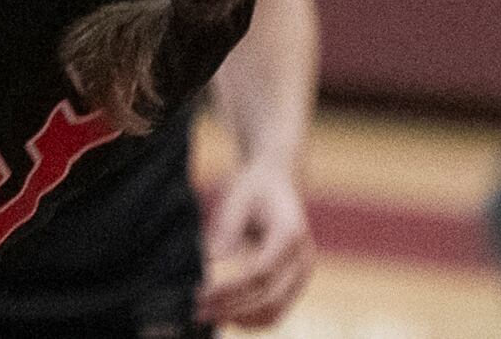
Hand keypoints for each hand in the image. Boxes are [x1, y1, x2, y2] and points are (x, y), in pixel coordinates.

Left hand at [196, 161, 315, 328]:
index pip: (259, 273)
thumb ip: (227, 228)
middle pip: (269, 298)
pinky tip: (225, 315)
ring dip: (241, 320)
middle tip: (197, 312)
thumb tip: (210, 259)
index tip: (199, 295)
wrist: (278, 180)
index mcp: (290, 234)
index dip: (228, 289)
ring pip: (275, 312)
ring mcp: (302, 274)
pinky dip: (252, 319)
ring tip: (208, 316)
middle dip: (231, 310)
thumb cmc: (254, 186)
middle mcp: (303, 258)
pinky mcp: (296, 283)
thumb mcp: (237, 196)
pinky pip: (277, 310)